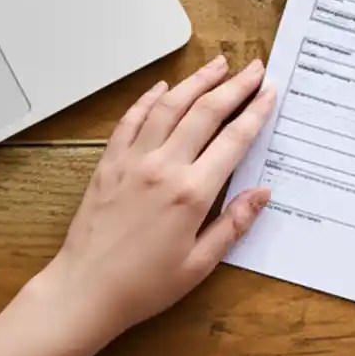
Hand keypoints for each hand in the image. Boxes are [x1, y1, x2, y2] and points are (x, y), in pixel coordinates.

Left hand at [29, 57, 274, 355]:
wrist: (85, 290)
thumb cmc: (144, 285)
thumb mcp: (200, 264)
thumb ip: (233, 223)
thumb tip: (262, 193)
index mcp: (192, 193)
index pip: (233, 140)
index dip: (256, 112)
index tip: (269, 92)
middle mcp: (163, 167)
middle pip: (205, 112)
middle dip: (234, 86)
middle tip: (253, 68)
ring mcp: (133, 161)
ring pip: (169, 106)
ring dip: (196, 82)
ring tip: (217, 65)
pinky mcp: (109, 163)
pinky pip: (132, 120)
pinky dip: (149, 98)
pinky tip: (163, 87)